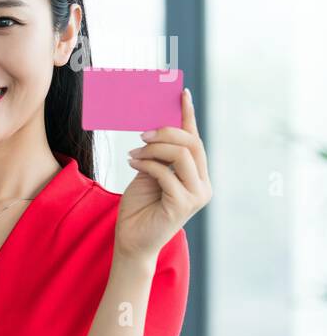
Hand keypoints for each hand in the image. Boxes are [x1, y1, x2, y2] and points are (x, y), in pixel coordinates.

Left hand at [117, 87, 212, 261]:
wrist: (132, 241)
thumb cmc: (139, 209)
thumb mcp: (148, 174)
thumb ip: (157, 156)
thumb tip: (153, 130)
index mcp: (197, 175)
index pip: (196, 140)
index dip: (188, 116)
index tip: (181, 93)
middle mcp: (203, 184)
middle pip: (191, 144)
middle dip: (165, 133)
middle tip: (141, 134)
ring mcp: (196, 196)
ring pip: (181, 155)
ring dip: (154, 149)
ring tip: (134, 153)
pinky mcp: (183, 205)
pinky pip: (166, 174)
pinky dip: (147, 164)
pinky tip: (133, 163)